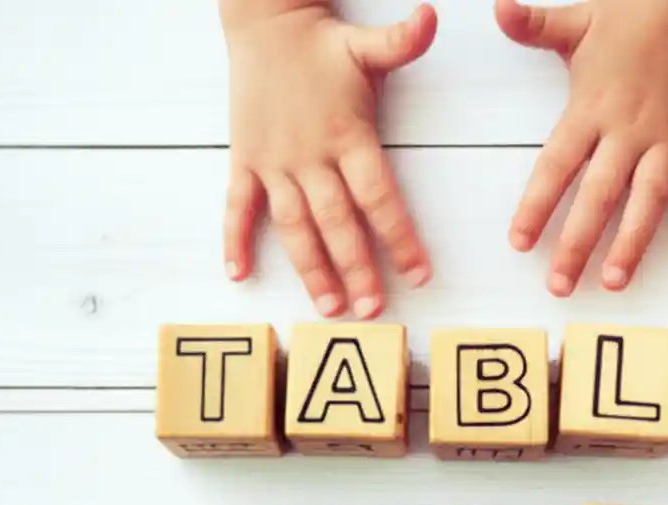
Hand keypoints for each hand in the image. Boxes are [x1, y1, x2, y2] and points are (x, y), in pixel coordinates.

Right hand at [221, 0, 436, 318]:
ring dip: (311, 269)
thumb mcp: (368, 45)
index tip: (418, 275)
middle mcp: (310, 156)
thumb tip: (432, 17)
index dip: (400, 239)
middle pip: (338, 223)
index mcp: (347, 136)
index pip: (379, 197)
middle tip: (373, 311)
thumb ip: (403, 41)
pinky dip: (235, 239)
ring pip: (294, 226)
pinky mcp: (246, 159)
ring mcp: (275, 162)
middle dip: (358, 270)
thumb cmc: (323, 44)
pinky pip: (238, 206)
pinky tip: (239, 273)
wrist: (264, 25)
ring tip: (329, 306)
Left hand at [496, 0, 667, 295]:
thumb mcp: (579, 18)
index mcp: (592, 107)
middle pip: (599, 196)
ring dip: (633, 243)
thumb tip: (498, 9)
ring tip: (615, 281)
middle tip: (559, 285)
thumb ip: (533, 26)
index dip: (537, 206)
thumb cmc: (636, 6)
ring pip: (648, 199)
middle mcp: (630, 129)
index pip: (557, 167)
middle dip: (577, 244)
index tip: (520, 243)